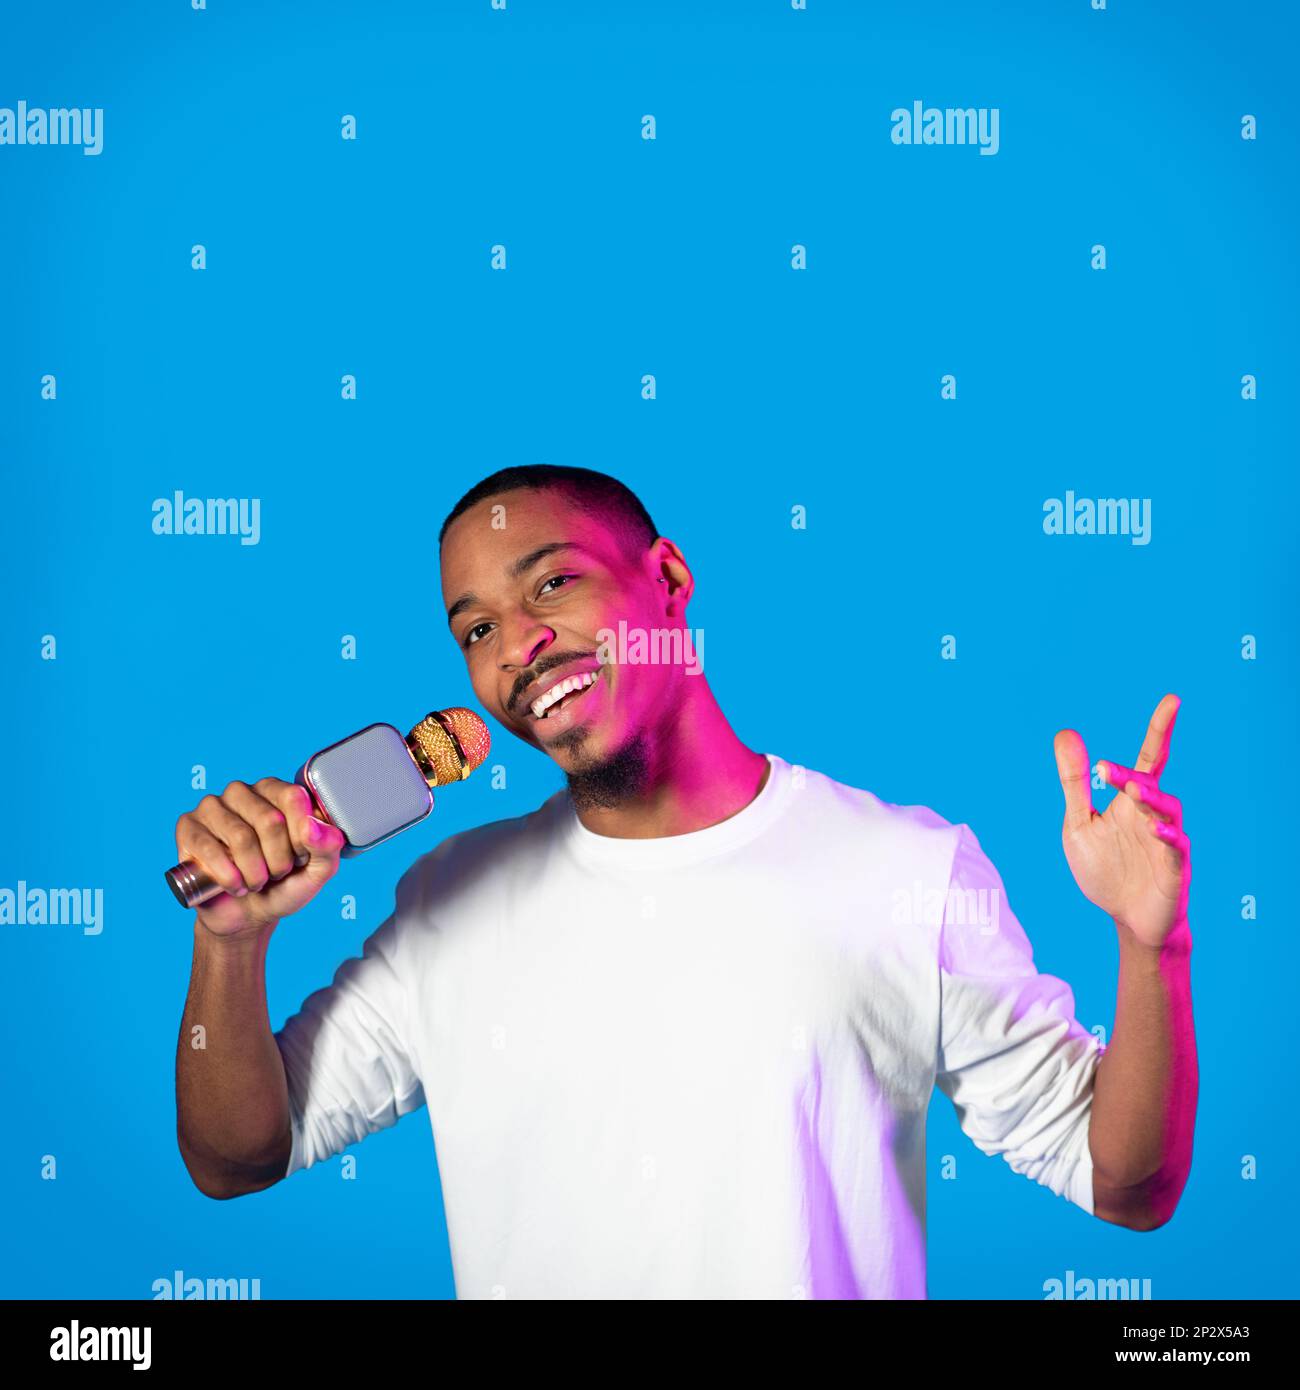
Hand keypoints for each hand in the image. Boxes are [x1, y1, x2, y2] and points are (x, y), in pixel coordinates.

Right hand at [174, 778, 346, 938]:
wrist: (247, 916)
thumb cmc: (283, 885)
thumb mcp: (317, 870)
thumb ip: (328, 847)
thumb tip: (312, 825)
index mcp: (277, 791)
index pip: (294, 798)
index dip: (301, 838)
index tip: (300, 857)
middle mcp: (243, 792)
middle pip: (270, 819)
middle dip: (279, 861)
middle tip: (275, 874)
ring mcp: (212, 807)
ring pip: (241, 836)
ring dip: (254, 873)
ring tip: (255, 881)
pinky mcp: (188, 828)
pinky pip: (209, 848)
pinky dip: (228, 876)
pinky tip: (234, 885)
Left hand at [1053, 693, 1190, 949]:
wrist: (1127, 920)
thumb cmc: (1105, 870)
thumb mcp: (1078, 824)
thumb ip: (1075, 782)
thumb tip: (1066, 732)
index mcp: (1130, 801)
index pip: (1149, 758)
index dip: (1161, 729)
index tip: (1172, 700)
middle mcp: (1152, 815)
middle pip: (1152, 784)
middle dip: (1134, 775)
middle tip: (1108, 771)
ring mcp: (1166, 842)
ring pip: (1168, 812)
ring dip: (1150, 800)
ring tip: (1131, 790)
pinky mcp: (1174, 869)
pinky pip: (1176, 849)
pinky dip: (1167, 838)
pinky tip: (1154, 830)